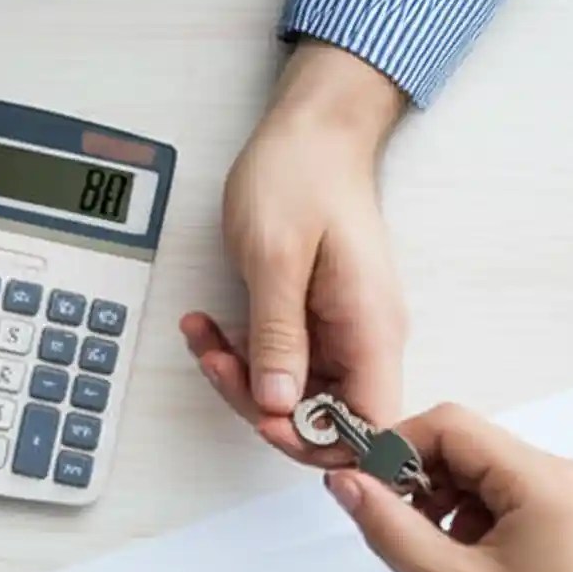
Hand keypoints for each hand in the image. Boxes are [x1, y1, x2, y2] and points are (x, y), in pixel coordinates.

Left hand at [182, 40, 407, 465]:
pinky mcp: (313, 319)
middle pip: (323, 416)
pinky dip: (240, 349)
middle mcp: (363, 338)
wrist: (311, 131)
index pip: (370, 426)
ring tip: (202, 336)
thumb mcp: (276, 257)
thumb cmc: (300, 177)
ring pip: (291, 390)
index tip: (263, 417)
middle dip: (260, 403)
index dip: (317, 441)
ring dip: (240, 374)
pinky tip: (206, 326)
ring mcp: (339, 330)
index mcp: (370, 329)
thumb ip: (279, 335)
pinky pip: (278, 357)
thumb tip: (279, 406)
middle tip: (215, 363)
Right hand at [326, 404, 572, 571]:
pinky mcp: (570, 521)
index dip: (397, 446)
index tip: (362, 482)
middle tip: (391, 524)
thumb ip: (391, 527)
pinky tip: (461, 559)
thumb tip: (342, 480)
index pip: (452, 426)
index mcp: (546, 481)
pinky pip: (504, 496)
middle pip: (468, 445)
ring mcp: (572, 498)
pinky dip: (469, 517)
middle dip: (420, 479)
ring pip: (482, 471)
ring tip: (432, 552)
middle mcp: (566, 475)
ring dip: (442, 501)